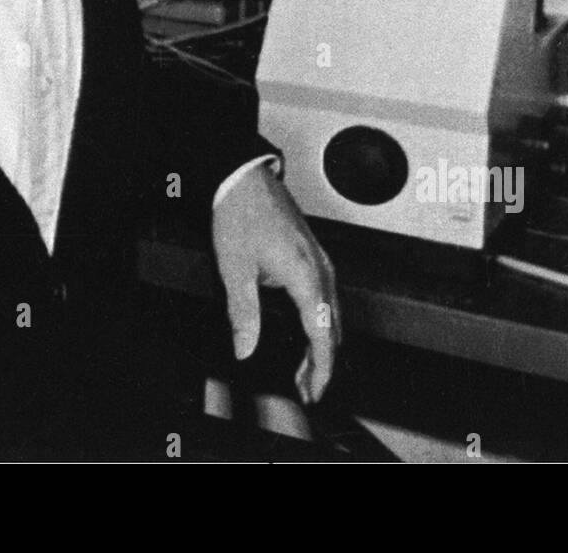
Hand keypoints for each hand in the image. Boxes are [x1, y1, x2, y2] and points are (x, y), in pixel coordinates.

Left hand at [211, 163, 340, 404]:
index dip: (320, 369)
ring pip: (332, 313)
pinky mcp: (315, 254)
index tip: (313, 390)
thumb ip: (243, 314)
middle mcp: (320, 268)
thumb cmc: (242, 214)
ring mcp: (321, 260)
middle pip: (333, 328)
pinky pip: (328, 296)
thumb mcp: (235, 269)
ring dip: (322, 343)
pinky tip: (308, 331)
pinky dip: (322, 321)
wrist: (245, 178)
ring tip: (305, 368)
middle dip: (322, 362)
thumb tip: (245, 348)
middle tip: (306, 388)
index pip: (322, 334)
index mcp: (305, 275)